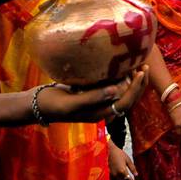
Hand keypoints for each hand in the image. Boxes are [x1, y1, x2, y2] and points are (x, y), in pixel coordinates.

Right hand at [32, 68, 147, 123]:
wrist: (37, 105)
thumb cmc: (52, 105)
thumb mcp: (71, 103)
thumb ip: (93, 98)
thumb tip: (115, 90)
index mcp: (100, 115)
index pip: (124, 102)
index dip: (135, 88)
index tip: (140, 72)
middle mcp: (102, 110)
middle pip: (127, 99)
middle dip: (138, 83)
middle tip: (143, 65)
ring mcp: (98, 103)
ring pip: (121, 92)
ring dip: (131, 80)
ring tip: (135, 63)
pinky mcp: (93, 95)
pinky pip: (111, 87)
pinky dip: (119, 78)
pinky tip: (120, 66)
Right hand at [107, 141, 136, 179]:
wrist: (109, 150)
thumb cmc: (119, 154)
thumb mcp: (128, 160)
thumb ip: (132, 168)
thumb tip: (137, 175)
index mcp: (122, 170)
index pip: (129, 179)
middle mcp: (116, 174)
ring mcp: (112, 174)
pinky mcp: (109, 173)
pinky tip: (123, 178)